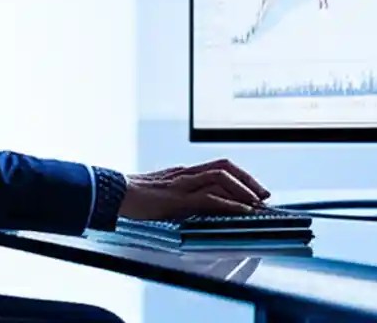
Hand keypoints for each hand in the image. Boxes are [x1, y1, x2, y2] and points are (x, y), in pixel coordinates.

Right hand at [120, 158, 270, 219]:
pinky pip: (209, 197)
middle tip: (264, 196)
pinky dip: (229, 203)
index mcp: (184, 173)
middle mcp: (186, 173)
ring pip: (221, 177)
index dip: (240, 176)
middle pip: (225, 166)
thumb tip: (199, 208)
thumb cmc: (133, 198)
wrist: (112, 194)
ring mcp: (182, 183)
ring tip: (257, 203)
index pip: (219, 166)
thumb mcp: (162, 194)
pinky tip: (242, 210)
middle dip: (248, 179)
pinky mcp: (177, 197)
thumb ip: (180, 196)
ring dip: (244, 189)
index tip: (255, 190)